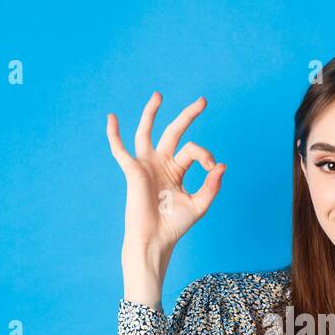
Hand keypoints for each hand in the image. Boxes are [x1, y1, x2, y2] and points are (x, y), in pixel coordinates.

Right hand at [105, 90, 225, 271]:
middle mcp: (161, 163)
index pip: (193, 150)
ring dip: (151, 113)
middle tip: (202, 101)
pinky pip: (119, 150)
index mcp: (176, 170)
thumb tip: (222, 165)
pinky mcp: (133, 171)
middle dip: (188, 116)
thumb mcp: (200, 204)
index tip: (212, 167)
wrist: (156, 239)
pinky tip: (112, 118)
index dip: (205, 154)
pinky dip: (114, 135)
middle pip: (174, 132)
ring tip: (159, 95)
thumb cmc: (175, 225)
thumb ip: (211, 185)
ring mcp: (146, 165)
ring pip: (146, 132)